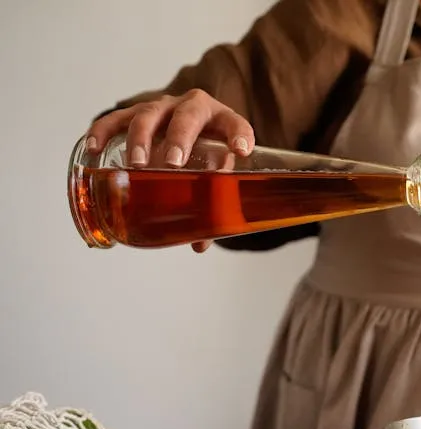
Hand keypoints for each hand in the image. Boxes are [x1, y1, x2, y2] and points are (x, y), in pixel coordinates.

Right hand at [85, 89, 255, 253]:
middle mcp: (191, 107)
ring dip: (142, 138)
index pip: (235, 124)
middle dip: (179, 139)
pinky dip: (103, 131)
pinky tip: (95, 149)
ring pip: (148, 115)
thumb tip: (199, 244)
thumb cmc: (206, 151)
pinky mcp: (134, 112)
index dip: (239, 135)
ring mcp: (162, 107)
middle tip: (173, 163)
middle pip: (186, 117)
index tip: (240, 150)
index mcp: (221, 121)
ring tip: (136, 164)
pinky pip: (115, 119)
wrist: (186, 125)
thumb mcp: (215, 171)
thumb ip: (211, 204)